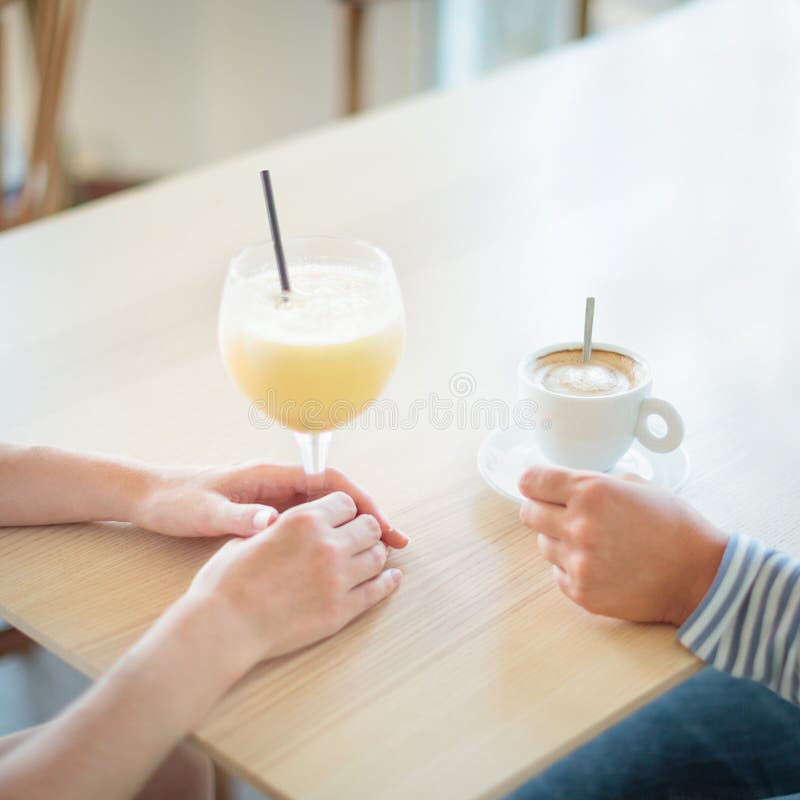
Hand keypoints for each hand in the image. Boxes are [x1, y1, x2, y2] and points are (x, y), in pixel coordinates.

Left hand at [134, 463, 408, 547]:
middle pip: (337, 497)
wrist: (150, 497)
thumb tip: (273, 522)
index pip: (330, 483)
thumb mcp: (203, 511)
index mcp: (270, 476)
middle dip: (369, 517)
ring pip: (328, 512)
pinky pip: (312, 525)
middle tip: (397, 543)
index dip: (361, 502)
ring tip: (382, 554)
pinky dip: (333, 538)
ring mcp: (274, 500)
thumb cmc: (176, 501)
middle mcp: (278, 485)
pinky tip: (342, 559)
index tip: (381, 525)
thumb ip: (238, 516)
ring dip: (355, 529)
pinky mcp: (267, 516)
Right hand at [186, 491, 401, 663]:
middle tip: (358, 537)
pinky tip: (391, 578)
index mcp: (304, 520)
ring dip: (374, 554)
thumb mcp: (249, 537)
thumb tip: (284, 523)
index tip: (341, 518)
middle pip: (369, 526)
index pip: (346, 502)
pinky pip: (377, 591)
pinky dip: (387, 582)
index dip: (343, 510)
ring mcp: (338, 579)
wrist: (223, 626)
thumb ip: (279, 526)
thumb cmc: (227, 581)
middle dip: (364, 529)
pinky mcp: (341, 611)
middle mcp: (328, 545)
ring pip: (378, 557)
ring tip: (370, 557)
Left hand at [518, 466, 728, 625]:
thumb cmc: (674, 526)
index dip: (534, 483)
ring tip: (593, 542)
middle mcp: (579, 525)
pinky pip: (557, 573)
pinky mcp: (581, 591)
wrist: (700, 576)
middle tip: (562, 513)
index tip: (537, 487)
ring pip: (543, 543)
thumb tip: (563, 484)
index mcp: (591, 491)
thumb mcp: (636, 485)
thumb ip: (594, 481)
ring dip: (559, 539)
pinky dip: (571, 567)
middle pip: (529, 513)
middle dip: (542, 509)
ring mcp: (578, 562)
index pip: (532, 481)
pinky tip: (599, 564)